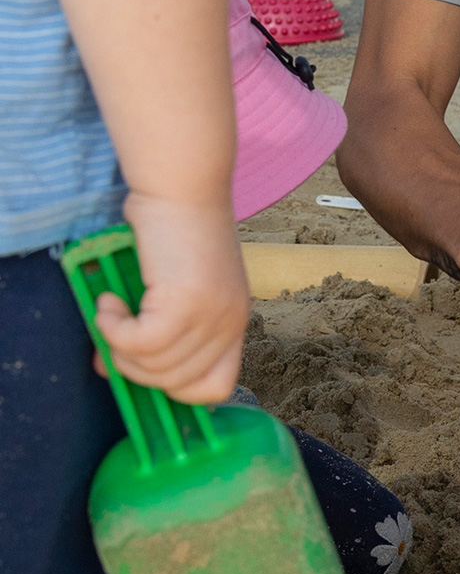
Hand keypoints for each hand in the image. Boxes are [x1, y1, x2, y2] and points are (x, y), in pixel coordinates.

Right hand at [95, 193, 249, 404]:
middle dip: (133, 367)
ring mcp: (211, 315)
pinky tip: (109, 301)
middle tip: (113, 332)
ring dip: (118, 345)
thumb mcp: (179, 285)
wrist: (183, 185)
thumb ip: (158, 327)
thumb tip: (109, 368)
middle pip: (175, 384)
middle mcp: (231, 321)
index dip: (175, 388)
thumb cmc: (176, 227)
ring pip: (154, 367)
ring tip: (113, 307)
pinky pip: (138, 344)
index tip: (146, 364)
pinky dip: (113, 329)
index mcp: (235, 319)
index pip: (217, 386)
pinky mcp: (186, 304)